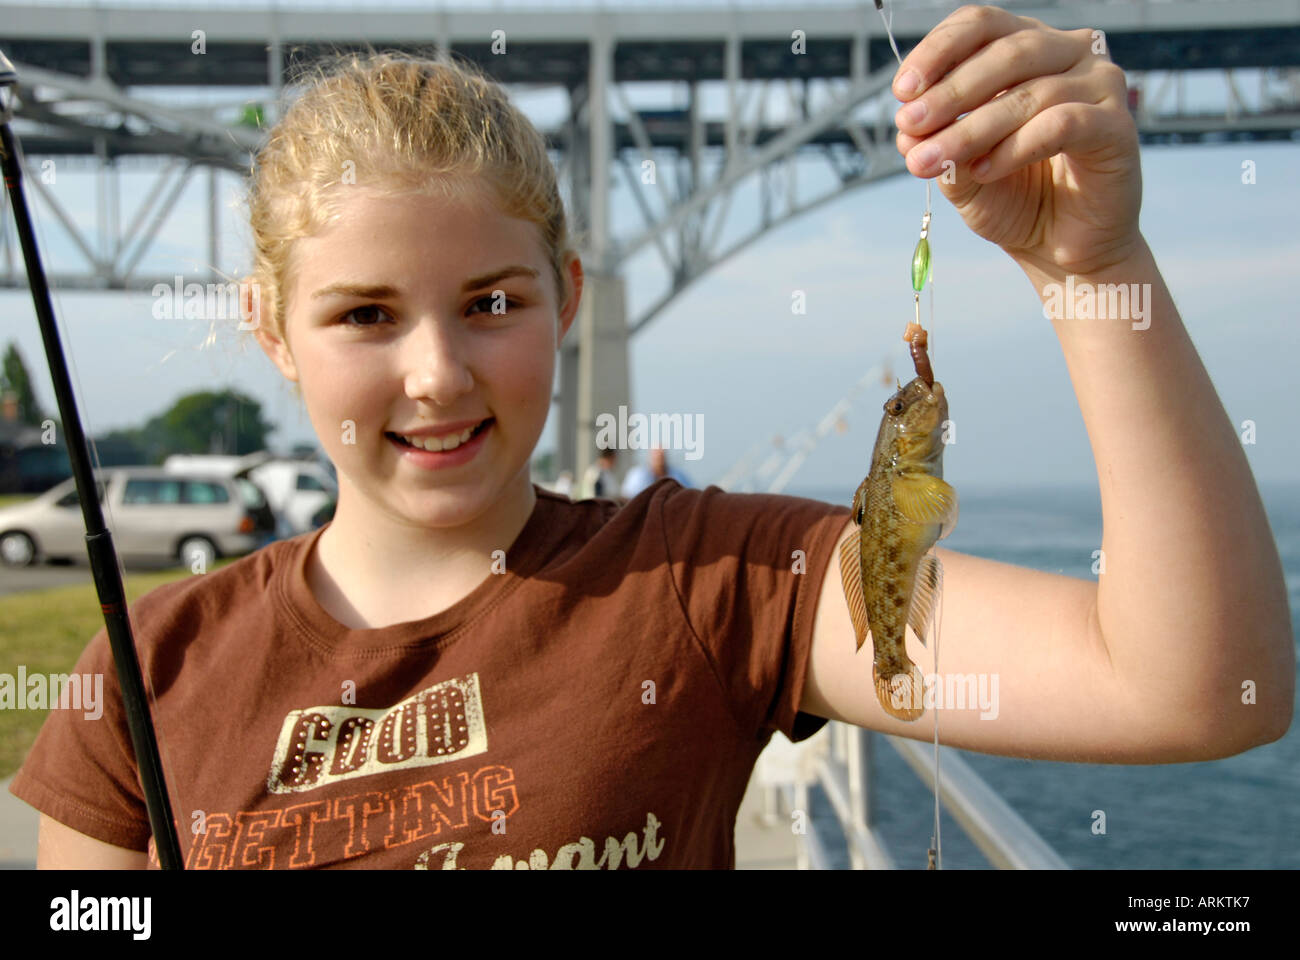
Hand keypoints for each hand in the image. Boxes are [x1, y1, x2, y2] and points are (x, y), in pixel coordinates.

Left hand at [892, 4, 1141, 275]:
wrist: (1059, 250)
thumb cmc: (1013, 199)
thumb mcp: (961, 173)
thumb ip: (938, 146)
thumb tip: (907, 130)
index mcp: (1028, 47)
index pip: (981, 25)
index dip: (938, 51)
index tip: (902, 92)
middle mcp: (1069, 53)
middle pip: (1005, 52)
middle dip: (949, 92)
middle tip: (908, 125)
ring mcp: (1100, 85)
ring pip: (1028, 93)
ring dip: (970, 129)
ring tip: (930, 161)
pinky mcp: (1117, 126)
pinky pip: (1060, 124)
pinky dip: (1013, 148)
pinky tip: (982, 171)